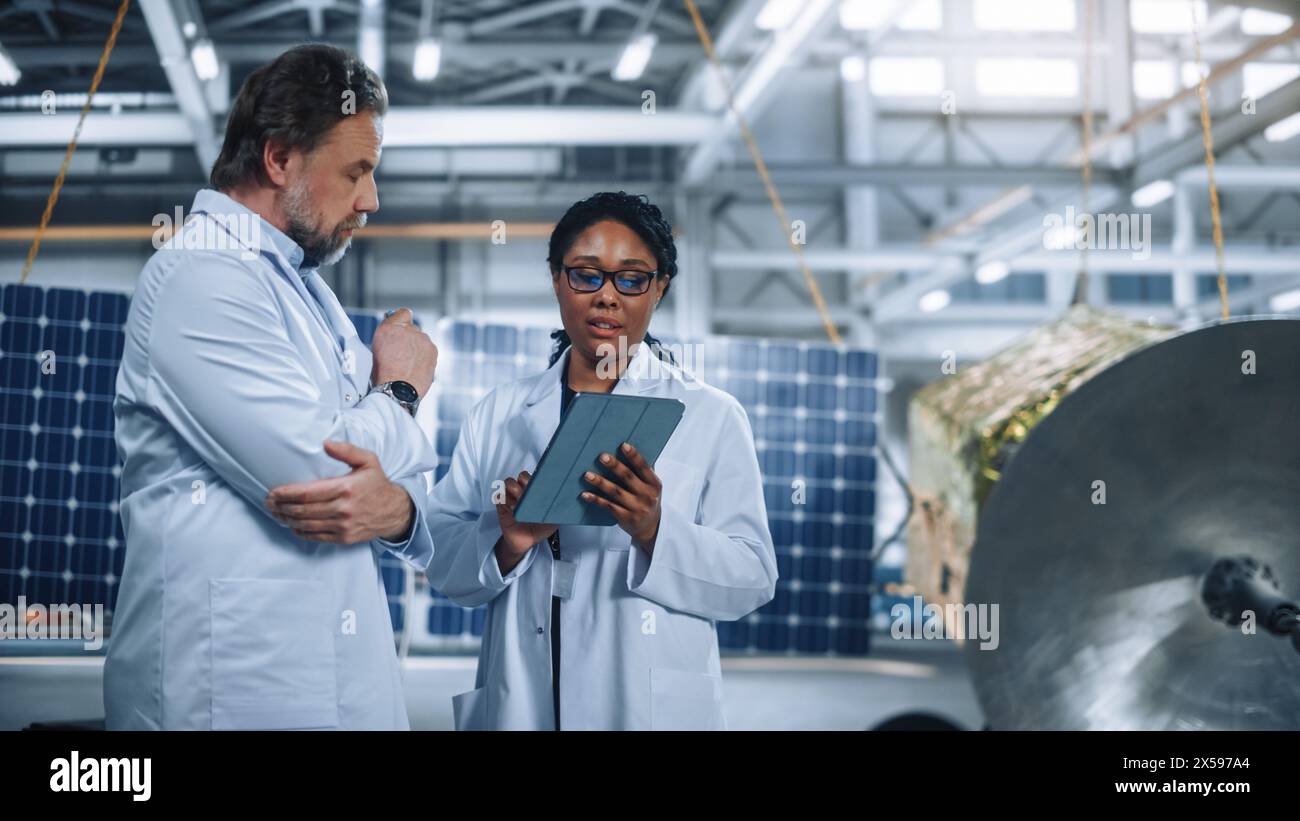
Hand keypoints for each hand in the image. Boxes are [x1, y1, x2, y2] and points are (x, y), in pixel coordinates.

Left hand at [264, 440, 414, 543]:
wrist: (394, 511)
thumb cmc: (377, 484)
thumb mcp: (368, 460)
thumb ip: (347, 450)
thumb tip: (326, 443)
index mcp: (346, 488)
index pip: (306, 493)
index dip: (285, 493)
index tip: (273, 492)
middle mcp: (343, 509)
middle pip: (302, 510)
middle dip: (281, 506)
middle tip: (269, 502)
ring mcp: (343, 526)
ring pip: (305, 525)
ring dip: (286, 519)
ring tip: (276, 513)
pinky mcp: (343, 538)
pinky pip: (315, 536)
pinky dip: (299, 531)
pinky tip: (292, 524)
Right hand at [371, 308, 437, 397]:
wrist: (398, 390)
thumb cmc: (384, 373)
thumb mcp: (377, 348)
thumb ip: (389, 333)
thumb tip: (396, 327)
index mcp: (388, 328)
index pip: (403, 313)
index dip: (403, 321)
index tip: (402, 328)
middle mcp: (407, 329)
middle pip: (412, 328)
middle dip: (408, 338)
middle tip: (401, 354)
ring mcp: (421, 338)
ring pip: (421, 339)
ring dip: (417, 347)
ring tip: (407, 364)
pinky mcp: (432, 348)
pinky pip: (429, 349)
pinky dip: (424, 356)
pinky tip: (416, 366)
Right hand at [494, 470, 556, 571]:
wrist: (526, 542)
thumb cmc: (539, 529)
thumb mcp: (554, 520)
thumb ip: (560, 511)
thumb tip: (570, 503)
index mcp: (536, 492)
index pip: (536, 476)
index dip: (538, 476)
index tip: (542, 481)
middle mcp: (524, 491)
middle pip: (522, 476)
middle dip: (526, 481)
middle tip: (530, 491)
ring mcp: (512, 498)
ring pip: (509, 482)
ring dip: (515, 488)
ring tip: (520, 500)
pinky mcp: (502, 506)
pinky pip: (499, 496)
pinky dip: (505, 499)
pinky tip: (513, 508)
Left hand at [581, 442, 661, 552]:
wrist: (650, 527)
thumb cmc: (648, 500)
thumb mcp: (652, 487)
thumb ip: (644, 471)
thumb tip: (628, 449)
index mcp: (654, 484)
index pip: (644, 467)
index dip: (634, 456)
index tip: (623, 445)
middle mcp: (647, 496)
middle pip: (628, 478)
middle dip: (614, 466)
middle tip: (602, 456)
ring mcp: (636, 508)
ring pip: (616, 492)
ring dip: (600, 482)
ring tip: (587, 474)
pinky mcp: (626, 518)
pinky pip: (608, 506)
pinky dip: (596, 499)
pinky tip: (585, 494)